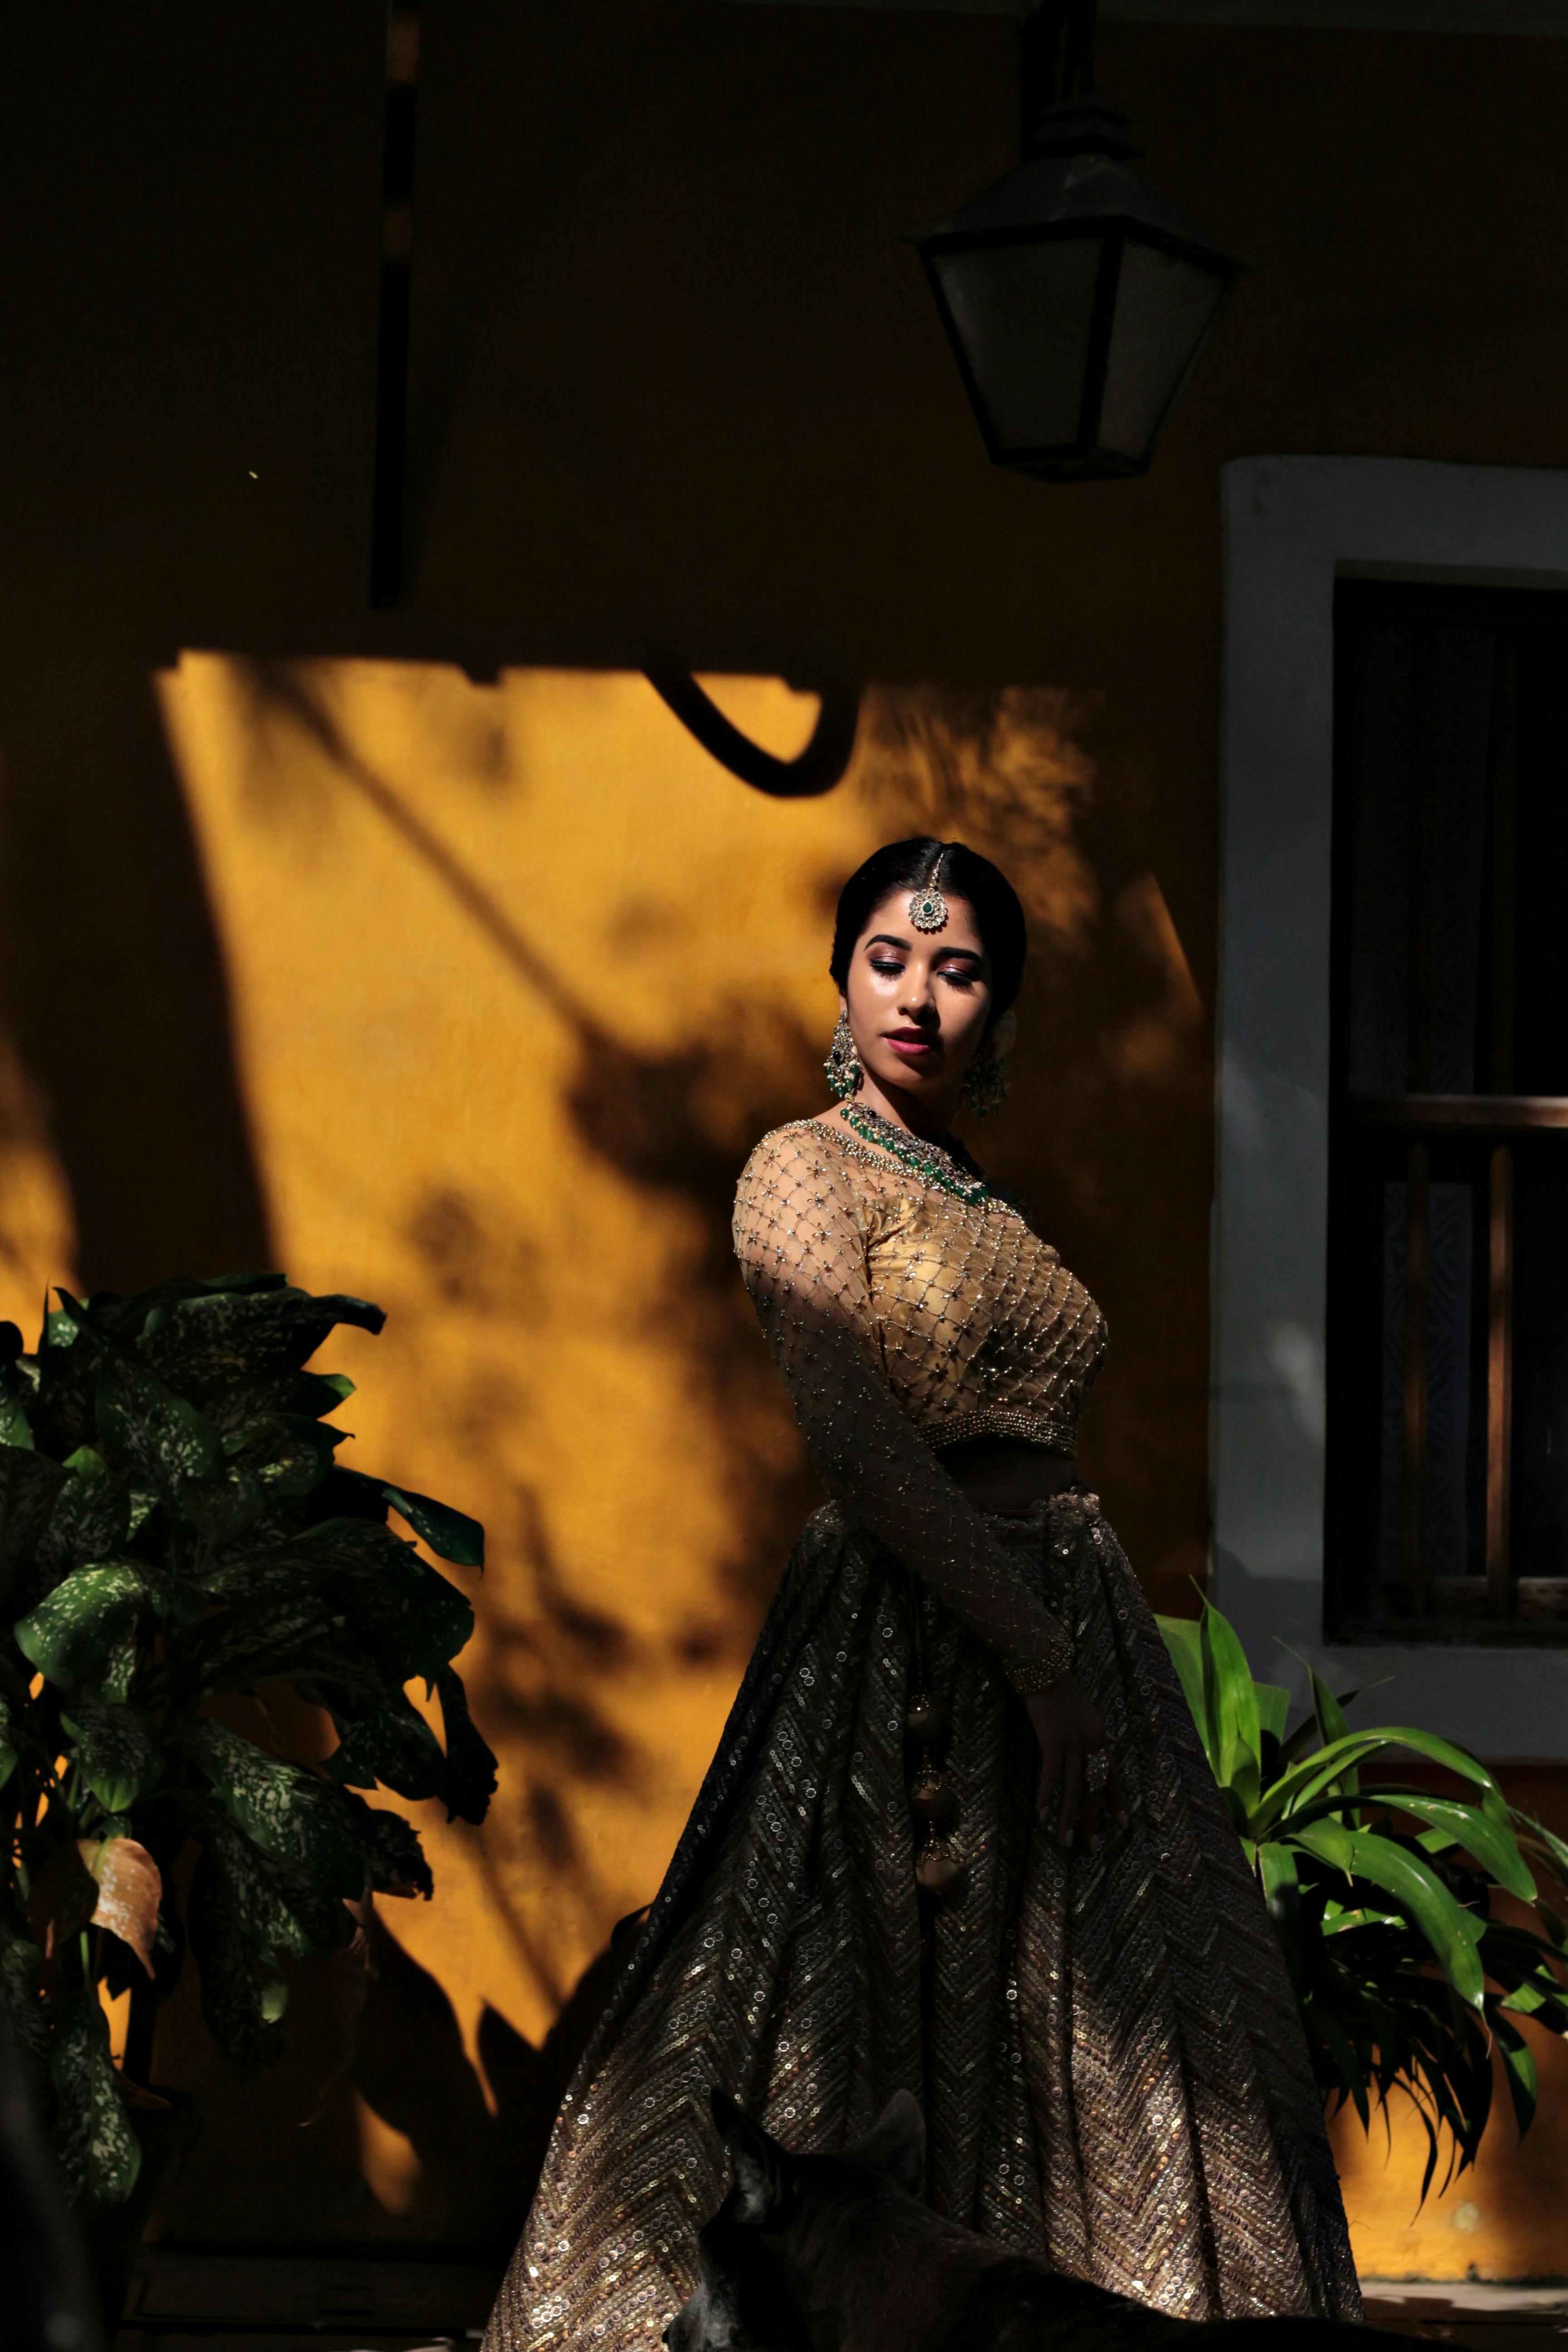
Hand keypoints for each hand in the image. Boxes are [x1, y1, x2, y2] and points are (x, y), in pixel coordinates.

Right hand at [1025, 1674, 1127, 1847]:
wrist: (1047, 1669)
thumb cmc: (1060, 1688)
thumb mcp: (1082, 1712)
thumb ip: (1085, 1734)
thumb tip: (1083, 1752)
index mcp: (1100, 1737)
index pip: (1112, 1775)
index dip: (1117, 1801)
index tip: (1123, 1824)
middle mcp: (1091, 1744)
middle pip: (1095, 1789)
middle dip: (1094, 1820)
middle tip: (1092, 1847)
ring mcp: (1073, 1744)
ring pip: (1075, 1789)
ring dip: (1070, 1818)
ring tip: (1067, 1842)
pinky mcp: (1052, 1742)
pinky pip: (1051, 1776)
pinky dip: (1047, 1797)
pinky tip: (1042, 1816)